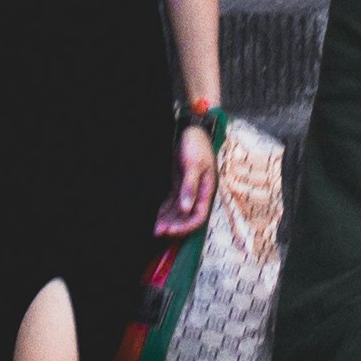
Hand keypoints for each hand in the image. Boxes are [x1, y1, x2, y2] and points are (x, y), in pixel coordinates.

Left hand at [165, 121, 223, 238]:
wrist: (191, 129)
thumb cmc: (196, 144)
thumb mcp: (194, 164)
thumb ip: (190, 186)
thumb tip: (187, 209)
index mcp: (206, 189)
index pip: (198, 216)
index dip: (185, 226)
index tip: (170, 229)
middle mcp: (198, 193)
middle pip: (187, 217)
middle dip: (174, 226)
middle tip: (157, 231)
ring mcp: (187, 189)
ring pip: (178, 212)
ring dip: (168, 221)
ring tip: (154, 229)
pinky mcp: (178, 185)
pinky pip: (172, 203)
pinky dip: (164, 211)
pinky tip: (156, 217)